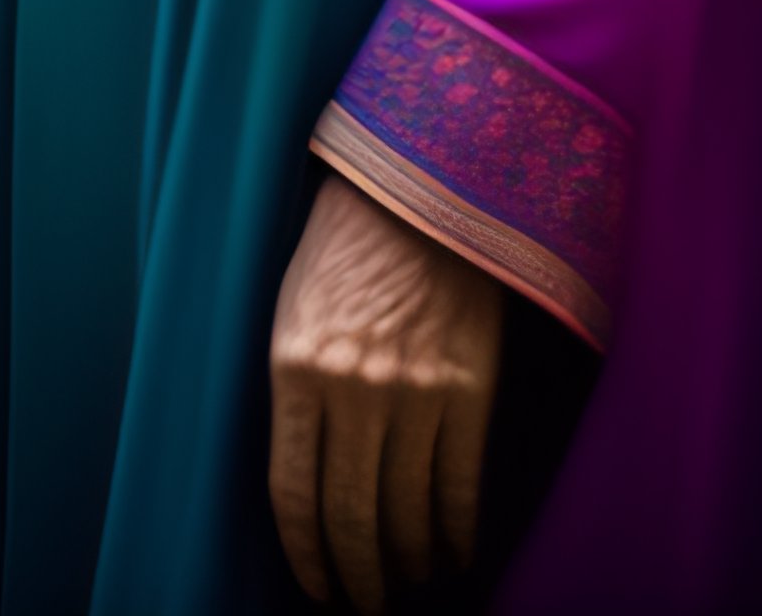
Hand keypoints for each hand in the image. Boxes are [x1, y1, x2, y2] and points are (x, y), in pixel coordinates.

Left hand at [269, 170, 503, 609]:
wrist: (419, 188)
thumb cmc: (344, 249)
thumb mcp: (293, 312)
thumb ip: (295, 395)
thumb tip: (306, 485)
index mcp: (296, 369)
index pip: (292, 494)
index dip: (306, 556)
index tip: (319, 588)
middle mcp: (353, 388)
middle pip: (351, 516)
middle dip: (357, 576)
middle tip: (365, 604)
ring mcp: (415, 390)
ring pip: (407, 511)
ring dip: (407, 561)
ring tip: (406, 581)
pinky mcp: (469, 387)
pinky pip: (460, 485)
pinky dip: (457, 531)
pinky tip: (453, 550)